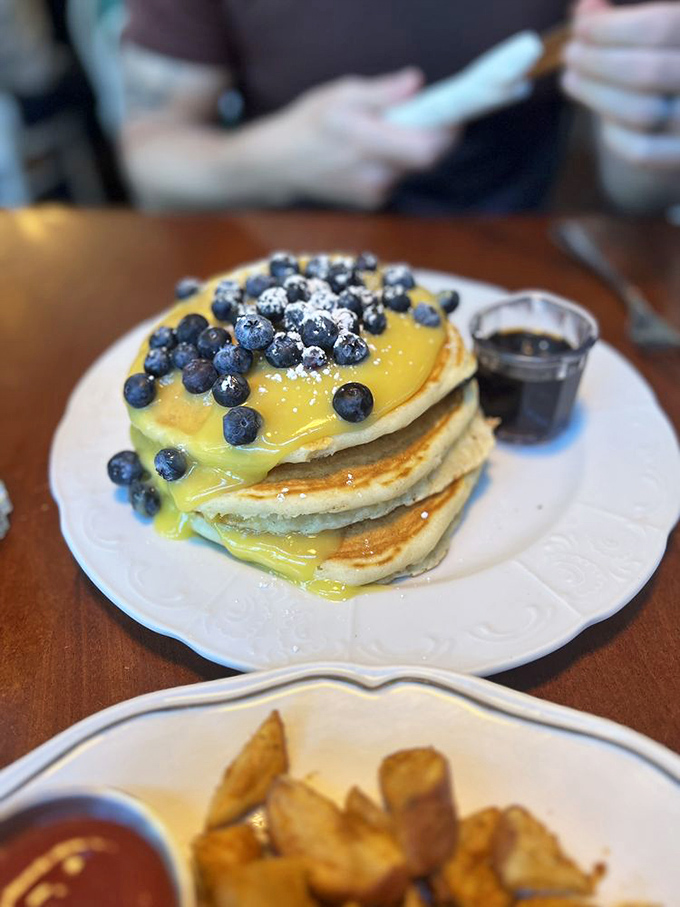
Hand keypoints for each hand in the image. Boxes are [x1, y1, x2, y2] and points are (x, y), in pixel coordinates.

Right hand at [260, 68, 460, 208]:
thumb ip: (382, 93)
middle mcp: (373, 174)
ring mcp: (374, 192)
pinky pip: (398, 177)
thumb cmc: (311, 123)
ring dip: (409, 148)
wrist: (283, 164)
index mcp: (365, 141)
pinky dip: (395, 162)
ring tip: (384, 132)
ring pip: (412, 167)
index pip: (426, 148)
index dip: (447, 132)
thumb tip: (416, 83)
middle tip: (423, 116)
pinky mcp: (372, 201)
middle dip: (431, 137)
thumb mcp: (342, 94)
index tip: (451, 113)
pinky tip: (372, 153)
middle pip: (426, 159)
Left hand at [563, 0, 679, 168]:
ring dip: (595, 94)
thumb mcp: (655, 35)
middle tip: (570, 55)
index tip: (579, 28)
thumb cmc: (666, 63)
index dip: (612, 28)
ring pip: (642, 113)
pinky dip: (613, 133)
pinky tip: (602, 115)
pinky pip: (641, 152)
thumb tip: (585, 10)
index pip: (661, 27)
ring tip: (572, 78)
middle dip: (597, 62)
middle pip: (647, 71)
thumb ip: (622, 21)